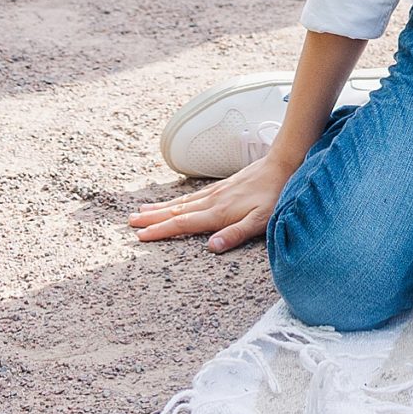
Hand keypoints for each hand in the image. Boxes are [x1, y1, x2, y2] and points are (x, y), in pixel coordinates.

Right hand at [127, 153, 291, 254]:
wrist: (283, 164)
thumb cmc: (274, 196)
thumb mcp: (260, 220)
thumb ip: (235, 234)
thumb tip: (209, 248)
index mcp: (218, 213)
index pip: (183, 224)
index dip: (161, 231)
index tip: (140, 236)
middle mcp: (212, 201)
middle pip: (176, 212)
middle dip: (152, 218)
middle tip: (129, 222)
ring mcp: (216, 192)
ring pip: (181, 203)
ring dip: (160, 208)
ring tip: (141, 211)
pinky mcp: (222, 187)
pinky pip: (192, 196)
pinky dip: (177, 201)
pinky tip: (173, 203)